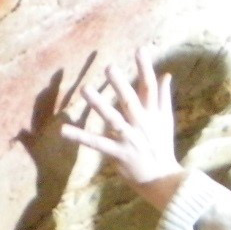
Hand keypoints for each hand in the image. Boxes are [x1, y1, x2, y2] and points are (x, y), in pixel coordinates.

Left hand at [61, 48, 184, 209]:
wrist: (162, 179)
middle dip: (121, 85)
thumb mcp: (166, 121)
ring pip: (113, 120)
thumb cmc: (162, 148)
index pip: (150, 88)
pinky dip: (81, 137)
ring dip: (99, 105)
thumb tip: (166, 75)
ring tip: (85, 89)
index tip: (140, 49)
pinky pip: (97, 144)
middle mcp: (142, 125)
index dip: (145, 68)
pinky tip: (64, 131)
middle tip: (110, 68)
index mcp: (153, 115)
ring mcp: (130, 139)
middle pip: (131, 102)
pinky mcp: (118, 154)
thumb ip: (163, 97)